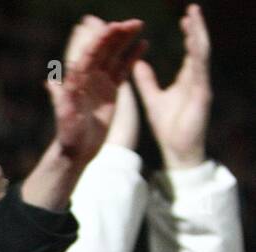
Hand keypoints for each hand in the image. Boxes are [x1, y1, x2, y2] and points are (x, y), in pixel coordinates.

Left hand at [47, 18, 144, 164]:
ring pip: (114, 56)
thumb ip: (62, 98)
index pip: (90, 54)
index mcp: (77, 79)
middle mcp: (88, 77)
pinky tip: (143, 44)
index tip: (115, 27)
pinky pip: (123, 69)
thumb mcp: (66, 115)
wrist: (77, 149)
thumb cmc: (68, 134)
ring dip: (125, 40)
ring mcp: (100, 82)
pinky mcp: (111, 91)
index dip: (101, 39)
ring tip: (139, 25)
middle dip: (116, 34)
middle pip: (104, 50)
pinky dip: (132, 57)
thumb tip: (51, 82)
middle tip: (134, 23)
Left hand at [132, 3, 210, 169]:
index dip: (188, 34)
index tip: (183, 18)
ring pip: (201, 54)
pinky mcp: (201, 94)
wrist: (178, 151)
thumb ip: (146, 81)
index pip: (189, 50)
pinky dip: (197, 55)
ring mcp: (200, 85)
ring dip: (198, 35)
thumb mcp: (153, 99)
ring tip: (194, 17)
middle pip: (198, 47)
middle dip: (196, 27)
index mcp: (187, 79)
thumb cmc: (169, 128)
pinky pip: (200, 71)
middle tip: (192, 9)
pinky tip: (194, 42)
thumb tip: (136, 64)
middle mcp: (197, 78)